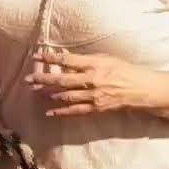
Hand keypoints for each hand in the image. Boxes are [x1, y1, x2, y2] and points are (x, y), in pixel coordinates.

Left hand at [25, 50, 146, 116]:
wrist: (140, 89)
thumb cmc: (123, 70)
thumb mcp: (105, 58)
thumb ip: (84, 59)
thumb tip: (65, 57)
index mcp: (94, 64)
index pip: (67, 61)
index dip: (50, 58)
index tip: (36, 56)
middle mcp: (92, 80)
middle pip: (62, 79)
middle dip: (43, 79)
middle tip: (28, 78)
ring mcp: (93, 96)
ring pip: (66, 96)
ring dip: (48, 93)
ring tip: (35, 91)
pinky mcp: (95, 108)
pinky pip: (75, 111)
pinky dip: (61, 111)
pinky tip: (49, 111)